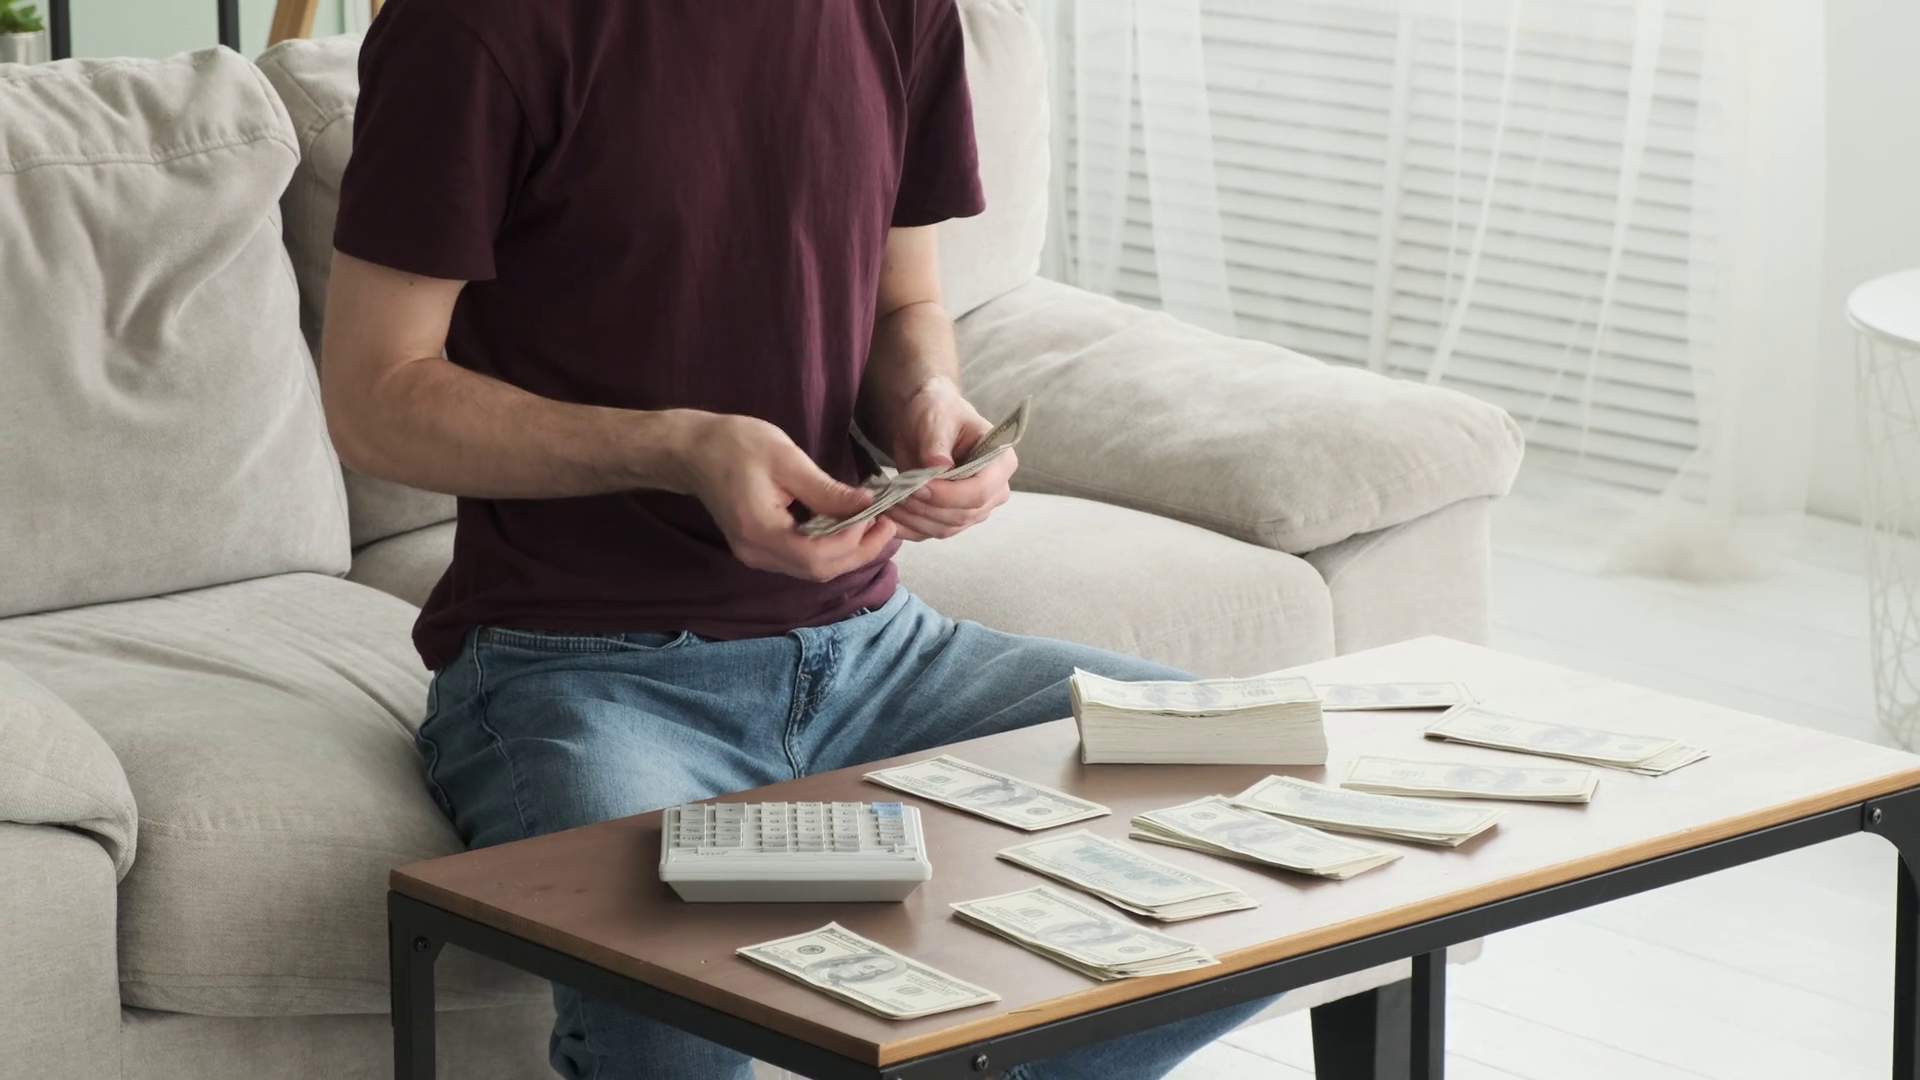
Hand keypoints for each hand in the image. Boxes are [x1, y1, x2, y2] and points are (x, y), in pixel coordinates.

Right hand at [678, 414, 895, 581]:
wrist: (692, 450)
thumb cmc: (735, 444)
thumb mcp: (786, 459)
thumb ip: (826, 490)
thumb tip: (867, 506)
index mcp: (760, 530)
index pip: (817, 555)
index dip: (854, 541)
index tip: (880, 516)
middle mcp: (756, 553)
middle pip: (818, 570)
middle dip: (858, 552)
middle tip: (887, 525)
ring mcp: (755, 555)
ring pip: (812, 570)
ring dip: (847, 552)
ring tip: (874, 526)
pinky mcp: (758, 549)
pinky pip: (801, 560)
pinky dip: (830, 549)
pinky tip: (847, 528)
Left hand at [885, 379, 1015, 540]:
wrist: (929, 423)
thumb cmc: (939, 412)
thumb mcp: (936, 418)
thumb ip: (937, 443)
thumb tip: (938, 467)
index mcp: (1001, 461)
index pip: (980, 491)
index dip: (948, 494)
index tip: (917, 486)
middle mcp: (995, 490)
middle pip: (963, 514)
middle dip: (926, 507)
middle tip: (895, 494)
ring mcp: (976, 508)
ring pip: (946, 527)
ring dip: (914, 519)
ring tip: (886, 503)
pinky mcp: (954, 518)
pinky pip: (932, 532)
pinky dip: (909, 528)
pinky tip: (888, 518)